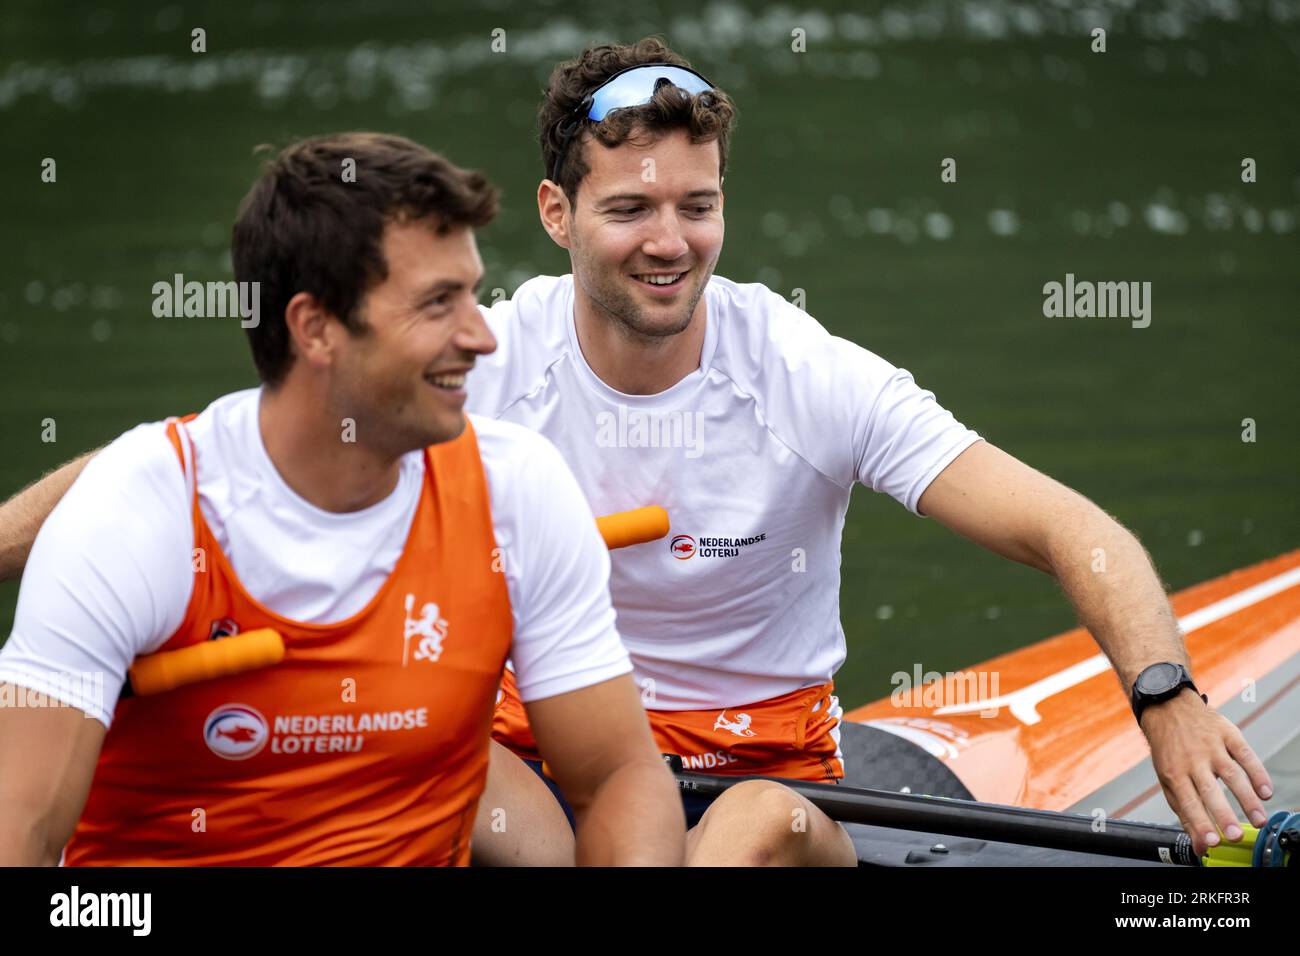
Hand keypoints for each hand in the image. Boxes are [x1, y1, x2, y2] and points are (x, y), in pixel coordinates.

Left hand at [1139, 688, 1272, 856]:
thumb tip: (1200, 847)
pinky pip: (1245, 754)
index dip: (1199, 822)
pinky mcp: (1227, 733)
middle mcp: (1192, 759)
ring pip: (1232, 774)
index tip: (1211, 842)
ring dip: (1246, 798)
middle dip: (1223, 814)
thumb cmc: (1170, 750)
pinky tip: (1266, 791)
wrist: (1168, 707)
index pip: (1187, 802)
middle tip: (1235, 835)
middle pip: (1210, 790)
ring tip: (1258, 819)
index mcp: (1174, 772)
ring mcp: (1211, 745)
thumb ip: (1185, 812)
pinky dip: (1258, 772)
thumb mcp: (1169, 778)